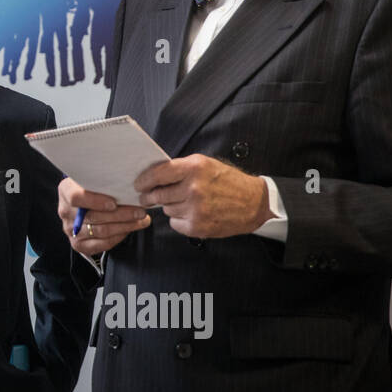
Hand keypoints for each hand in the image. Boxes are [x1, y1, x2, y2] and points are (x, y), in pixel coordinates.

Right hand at [57, 177, 150, 258]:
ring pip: (101, 231)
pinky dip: (119, 237)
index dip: (95, 201)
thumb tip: (129, 181)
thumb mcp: (94, 179)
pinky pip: (102, 244)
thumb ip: (104, 180)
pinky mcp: (78, 244)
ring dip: (124, 226)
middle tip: (140, 211)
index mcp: (65, 191)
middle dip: (121, 214)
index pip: (76, 197)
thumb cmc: (94, 188)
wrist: (84, 204)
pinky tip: (130, 229)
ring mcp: (70, 230)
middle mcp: (65, 211)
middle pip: (93, 216)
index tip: (114, 203)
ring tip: (141, 220)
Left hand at [134, 154, 271, 238]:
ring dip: (170, 206)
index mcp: (194, 168)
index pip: (158, 174)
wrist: (254, 203)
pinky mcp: (197, 226)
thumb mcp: (205, 164)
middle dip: (150, 196)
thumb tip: (153, 175)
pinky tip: (191, 213)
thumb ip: (180, 168)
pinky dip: (179, 219)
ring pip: (166, 209)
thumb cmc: (227, 181)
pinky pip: (174, 223)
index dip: (144, 180)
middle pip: (158, 194)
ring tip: (183, 202)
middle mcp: (193, 188)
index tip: (138, 185)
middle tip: (147, 197)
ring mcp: (195, 209)